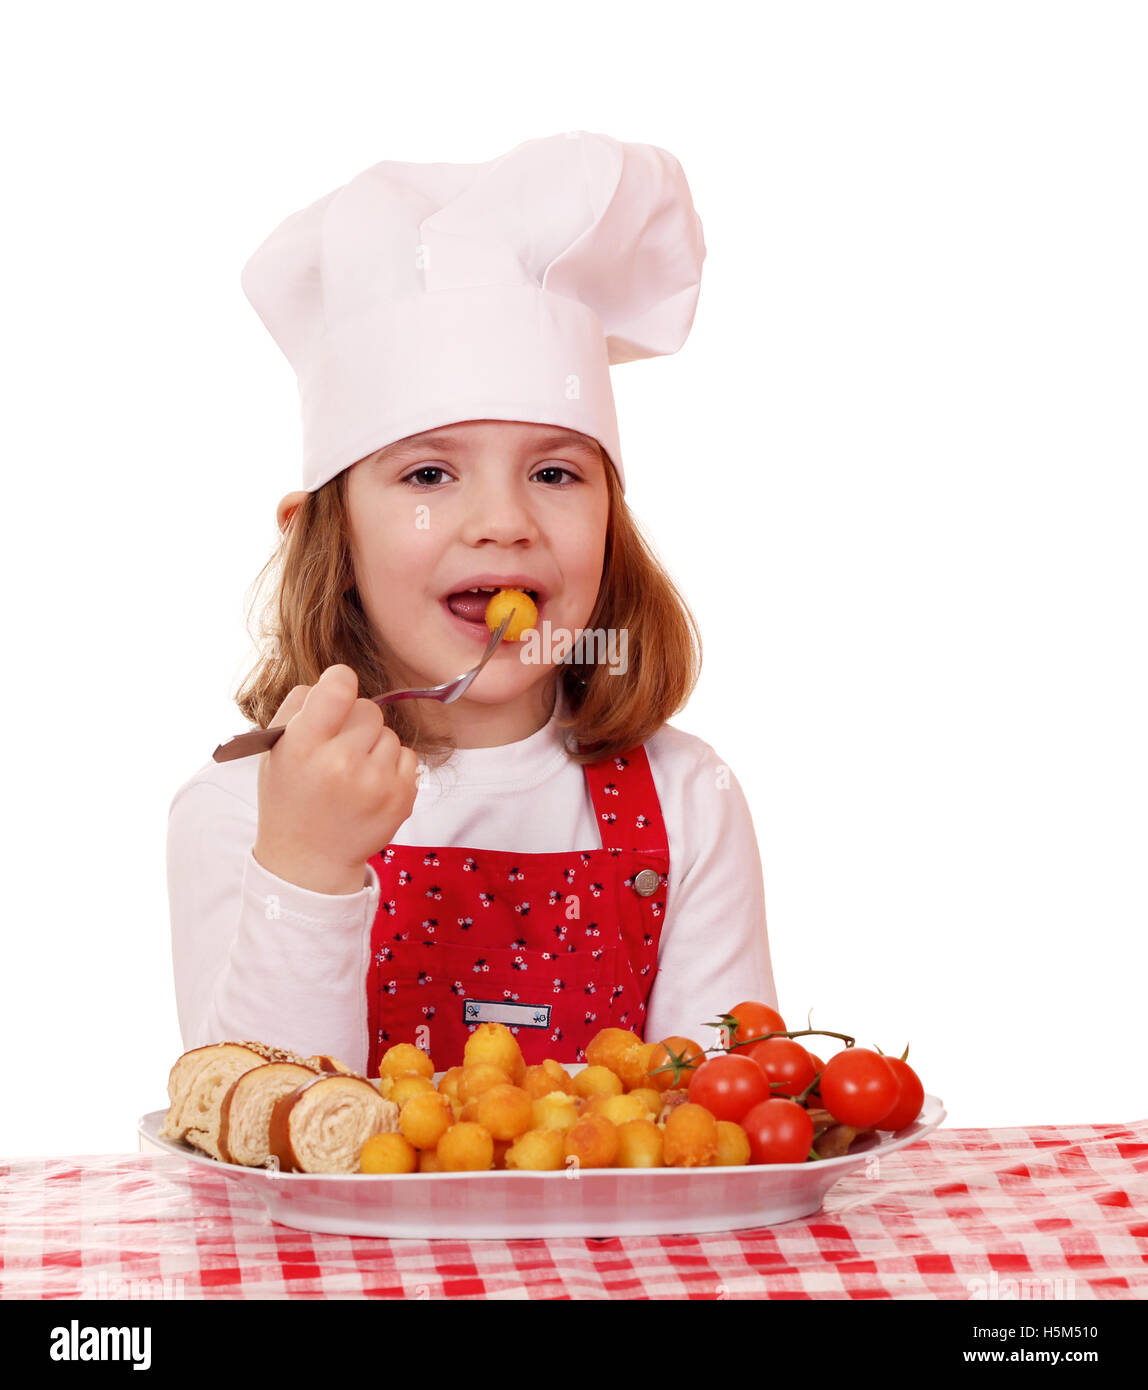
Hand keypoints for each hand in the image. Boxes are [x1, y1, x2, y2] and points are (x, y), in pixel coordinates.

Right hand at [253, 665, 419, 894]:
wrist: (310, 859)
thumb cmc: (291, 797)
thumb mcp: (276, 749)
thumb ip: (299, 706)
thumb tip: (335, 680)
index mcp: (304, 747)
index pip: (338, 690)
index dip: (340, 681)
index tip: (337, 689)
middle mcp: (342, 764)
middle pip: (369, 709)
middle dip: (355, 721)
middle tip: (339, 747)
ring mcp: (376, 784)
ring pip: (389, 733)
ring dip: (374, 746)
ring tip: (352, 772)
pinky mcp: (402, 798)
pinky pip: (408, 755)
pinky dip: (392, 765)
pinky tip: (370, 783)